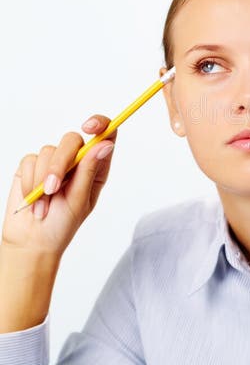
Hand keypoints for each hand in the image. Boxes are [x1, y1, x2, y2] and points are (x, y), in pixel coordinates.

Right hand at [1, 114, 116, 258]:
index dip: (100, 124)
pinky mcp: (31, 166)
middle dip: (60, 163)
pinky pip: (30, 160)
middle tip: (53, 188)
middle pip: (72, 140)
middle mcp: (76, 162)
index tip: (89, 127)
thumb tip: (105, 144)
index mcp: (95, 168)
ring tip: (44, 204)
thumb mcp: (80, 200)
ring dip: (43, 180)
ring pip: (48, 150)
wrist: (32, 240)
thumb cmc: (62, 225)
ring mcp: (53, 162)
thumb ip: (89, 171)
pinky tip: (32, 199)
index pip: (105, 135)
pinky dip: (30, 181)